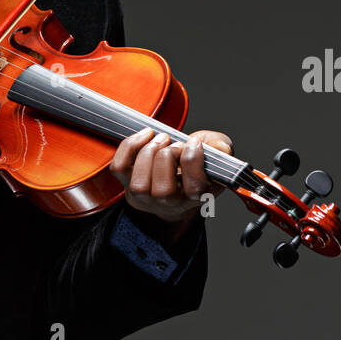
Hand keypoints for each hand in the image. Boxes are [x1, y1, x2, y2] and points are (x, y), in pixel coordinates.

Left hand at [110, 127, 233, 241]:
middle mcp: (170, 203)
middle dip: (168, 157)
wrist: (174, 179)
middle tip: (174, 143)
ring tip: (160, 139)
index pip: (195, 189)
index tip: (194, 142)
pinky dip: (129, 147)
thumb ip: (221, 148)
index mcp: (198, 197)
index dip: (192, 160)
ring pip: (139, 184)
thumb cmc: (195, 166)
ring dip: (148, 153)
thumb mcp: (216, 156)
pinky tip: (145, 136)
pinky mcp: (127, 185)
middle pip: (163, 191)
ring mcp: (145, 197)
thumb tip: (217, 147)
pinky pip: (119, 168)